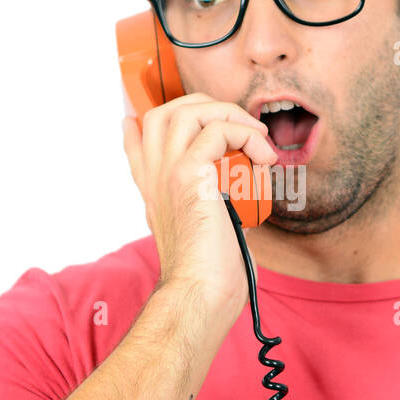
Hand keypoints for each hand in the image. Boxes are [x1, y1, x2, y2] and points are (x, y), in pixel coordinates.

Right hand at [122, 94, 276, 327]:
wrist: (201, 291)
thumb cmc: (208, 271)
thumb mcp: (203, 227)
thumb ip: (206, 202)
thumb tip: (227, 187)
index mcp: (153, 189)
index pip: (137, 140)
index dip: (146, 121)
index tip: (158, 118)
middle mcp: (155, 176)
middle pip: (164, 113)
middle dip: (206, 107)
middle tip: (240, 126)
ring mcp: (168, 171)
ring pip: (189, 111)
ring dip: (231, 115)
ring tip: (257, 139)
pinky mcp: (188, 173)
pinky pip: (218, 130)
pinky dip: (247, 136)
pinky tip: (263, 159)